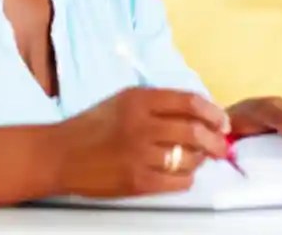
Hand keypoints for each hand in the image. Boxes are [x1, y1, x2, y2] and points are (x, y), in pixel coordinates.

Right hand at [49, 87, 229, 197]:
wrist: (60, 154)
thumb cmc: (92, 126)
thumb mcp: (123, 100)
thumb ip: (158, 102)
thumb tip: (198, 111)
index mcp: (139, 100)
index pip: (189, 101)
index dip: (212, 111)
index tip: (221, 120)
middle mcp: (141, 125)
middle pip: (195, 131)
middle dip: (215, 139)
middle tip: (219, 144)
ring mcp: (139, 155)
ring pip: (189, 157)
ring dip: (200, 159)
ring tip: (197, 158)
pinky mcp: (137, 181)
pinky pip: (177, 181)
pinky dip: (187, 178)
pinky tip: (182, 173)